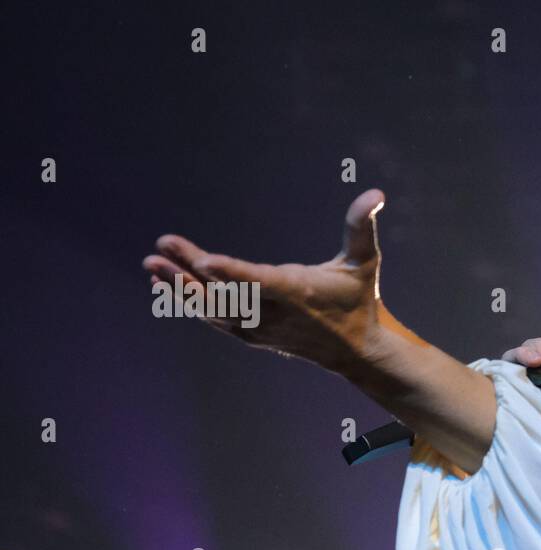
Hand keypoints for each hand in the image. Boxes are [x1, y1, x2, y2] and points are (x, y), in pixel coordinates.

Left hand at [142, 189, 389, 374]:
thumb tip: (375, 192)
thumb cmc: (360, 299)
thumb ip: (362, 226)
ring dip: (180, 287)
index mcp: (299, 293)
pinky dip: (189, 303)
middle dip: (189, 274)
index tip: (205, 262)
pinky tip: (163, 284)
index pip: (261, 282)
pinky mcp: (250, 334)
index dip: (233, 272)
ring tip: (151, 265)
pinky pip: (214, 318)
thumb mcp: (365, 261)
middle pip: (225, 295)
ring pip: (213, 309)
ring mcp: (259, 327)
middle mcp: (274, 313)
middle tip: (157, 252)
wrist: (355, 352)